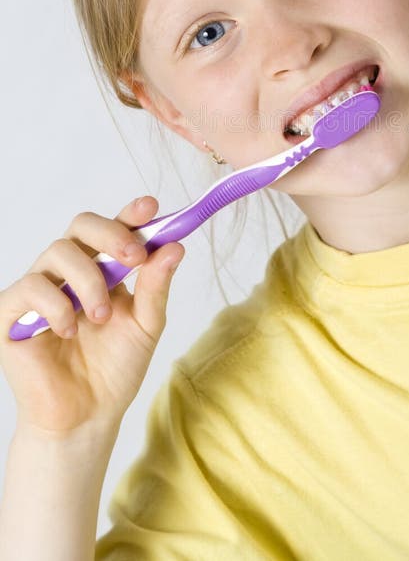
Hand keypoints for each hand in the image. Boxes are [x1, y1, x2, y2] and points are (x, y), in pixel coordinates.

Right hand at [0, 196, 183, 437]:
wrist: (87, 417)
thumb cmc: (114, 370)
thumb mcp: (145, 325)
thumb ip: (156, 286)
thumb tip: (175, 246)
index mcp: (104, 268)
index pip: (114, 228)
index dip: (130, 214)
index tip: (150, 208)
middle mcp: (70, 271)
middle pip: (82, 225)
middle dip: (111, 234)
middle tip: (134, 257)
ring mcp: (41, 289)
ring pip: (58, 251)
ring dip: (88, 280)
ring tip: (102, 316)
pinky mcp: (13, 313)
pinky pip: (29, 288)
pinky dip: (56, 305)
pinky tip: (69, 330)